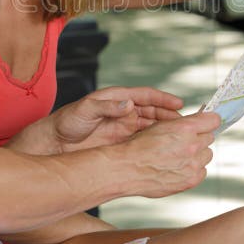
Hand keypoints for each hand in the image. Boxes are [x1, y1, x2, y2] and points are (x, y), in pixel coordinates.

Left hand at [51, 86, 183, 152]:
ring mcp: (124, 125)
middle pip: (153, 110)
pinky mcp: (122, 140)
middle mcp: (123, 110)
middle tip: (188, 123)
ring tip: (183, 136)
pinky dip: (156, 141)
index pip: (145, 95)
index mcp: (117, 97)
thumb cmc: (67, 122)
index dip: (163, 99)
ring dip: (166, 129)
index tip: (178, 103)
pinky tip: (166, 147)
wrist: (55, 143)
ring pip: (151, 126)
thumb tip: (128, 103)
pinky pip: (143, 139)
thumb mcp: (85, 111)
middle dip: (170, 115)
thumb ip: (107, 106)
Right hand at [121, 111, 220, 197]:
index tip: (208, 121)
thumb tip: (199, 122)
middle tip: (185, 140)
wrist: (127, 168)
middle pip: (209, 137)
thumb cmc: (139, 145)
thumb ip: (182, 123)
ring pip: (207, 154)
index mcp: (185, 128)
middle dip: (199, 137)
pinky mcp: (190, 180)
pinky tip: (179, 166)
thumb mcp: (160, 125)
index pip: (213, 120)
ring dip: (198, 153)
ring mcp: (192, 165)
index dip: (209, 120)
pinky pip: (202, 171)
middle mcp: (192, 145)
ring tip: (180, 154)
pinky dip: (194, 169)